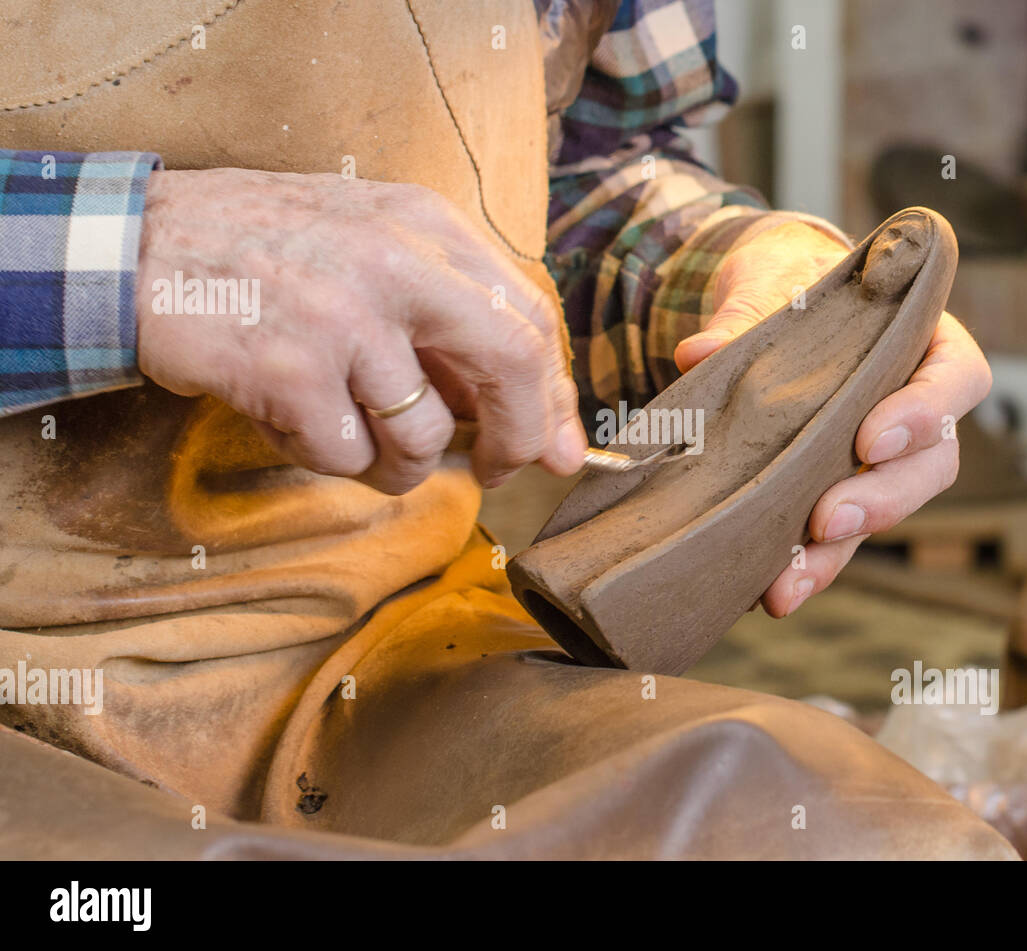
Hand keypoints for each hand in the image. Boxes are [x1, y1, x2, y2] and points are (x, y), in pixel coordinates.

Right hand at [135, 168, 585, 493]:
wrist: (133, 246)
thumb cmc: (263, 254)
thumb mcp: (368, 245)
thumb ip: (447, 316)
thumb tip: (531, 415)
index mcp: (423, 225)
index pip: (529, 314)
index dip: (556, 392)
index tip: (561, 443)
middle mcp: (394, 262)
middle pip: (510, 365)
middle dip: (520, 437)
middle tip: (500, 470)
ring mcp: (342, 318)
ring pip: (422, 436)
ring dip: (397, 463)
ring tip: (349, 431)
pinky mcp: (290, 371)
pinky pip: (345, 457)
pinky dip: (325, 457)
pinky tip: (290, 417)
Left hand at [675, 222, 991, 616]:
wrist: (771, 299)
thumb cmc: (794, 281)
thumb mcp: (774, 281)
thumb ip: (744, 316)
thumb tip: (699, 353)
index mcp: (927, 342)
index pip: (956, 379)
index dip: (923, 415)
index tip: (869, 441)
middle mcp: (918, 408)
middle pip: (932, 464)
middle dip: (882, 500)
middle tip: (826, 520)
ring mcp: (883, 458)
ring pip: (884, 513)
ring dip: (838, 554)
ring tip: (787, 586)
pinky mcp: (840, 490)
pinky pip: (836, 537)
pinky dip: (805, 565)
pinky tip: (768, 589)